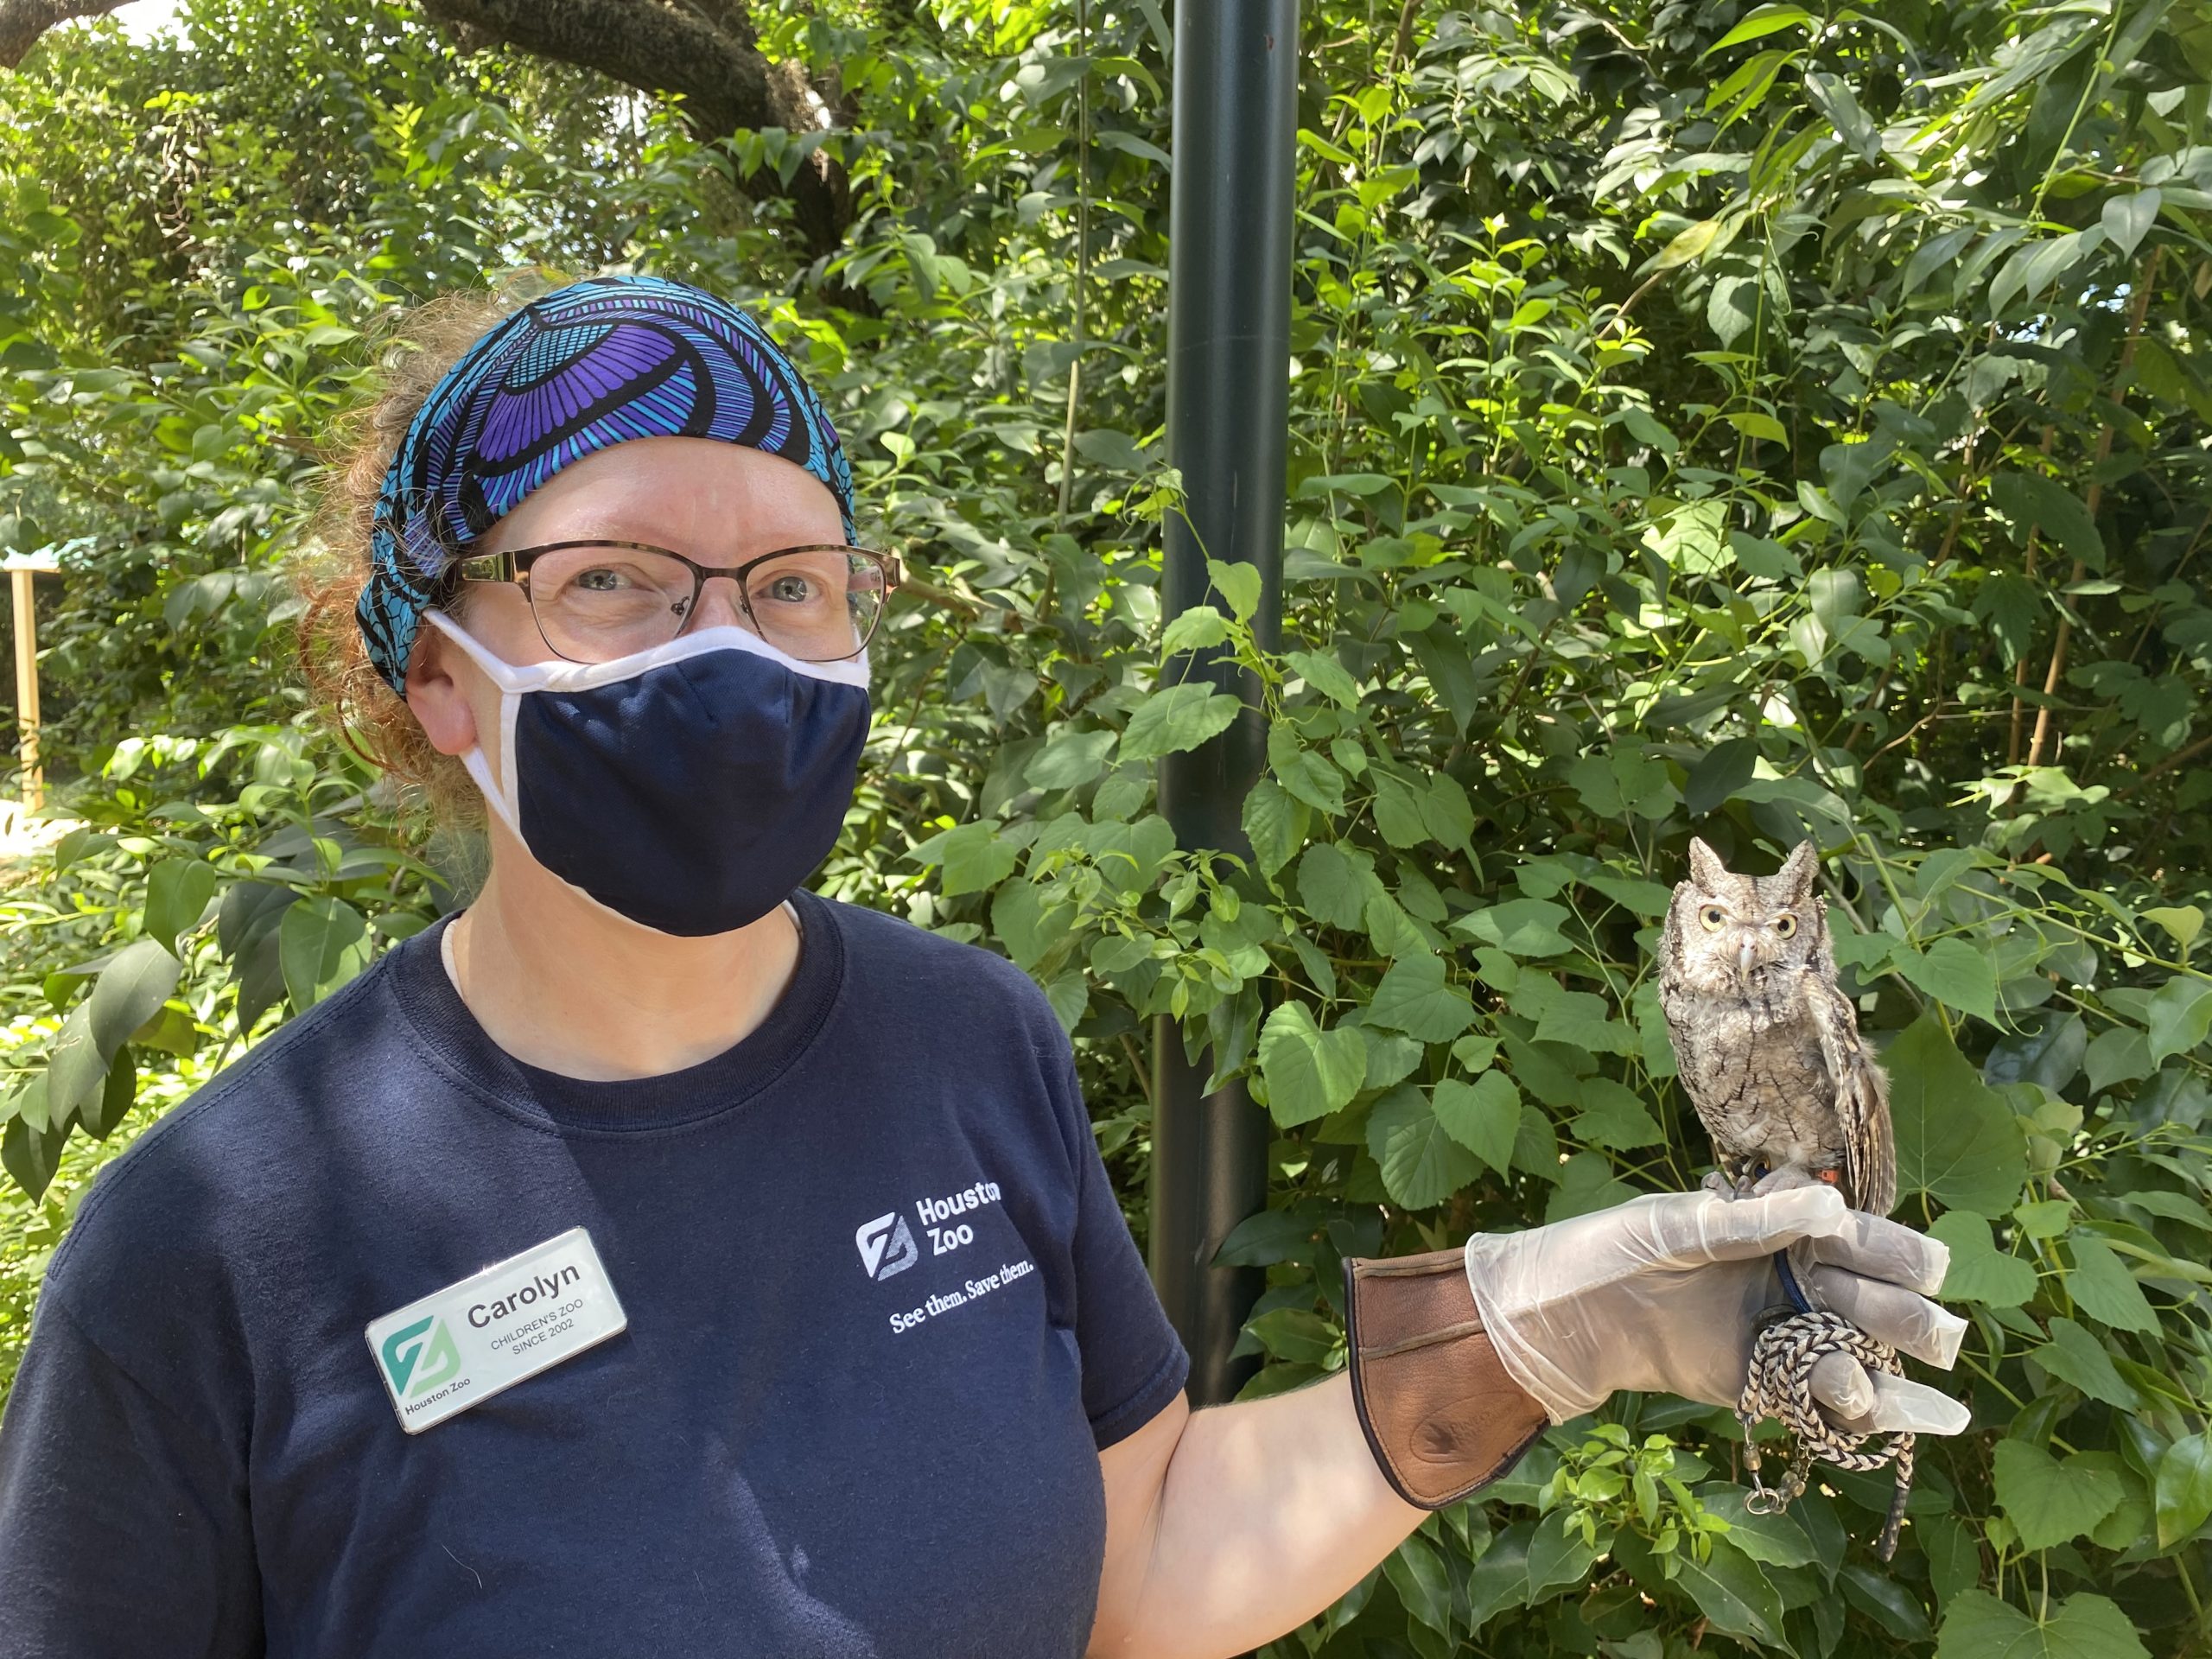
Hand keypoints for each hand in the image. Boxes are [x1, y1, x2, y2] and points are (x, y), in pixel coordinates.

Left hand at [1462, 1186, 1969, 1435]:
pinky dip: (1870, 1412)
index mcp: (1777, 1228)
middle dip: (1902, 1315)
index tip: (1927, 1267)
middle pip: (1864, 1298)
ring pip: (1852, 1350)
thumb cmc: (1617, 1249)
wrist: (1564, 1313)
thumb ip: (1750, 1222)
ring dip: (1893, 1367)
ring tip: (1939, 1387)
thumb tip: (1829, 1205)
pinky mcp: (1759, 1382)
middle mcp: (1790, 1279)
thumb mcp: (1679, 1225)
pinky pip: (1821, 1399)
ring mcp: (1778, 1332)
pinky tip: (1929, 1418)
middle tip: (1936, 1334)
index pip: (1850, 1238)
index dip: (1891, 1252)